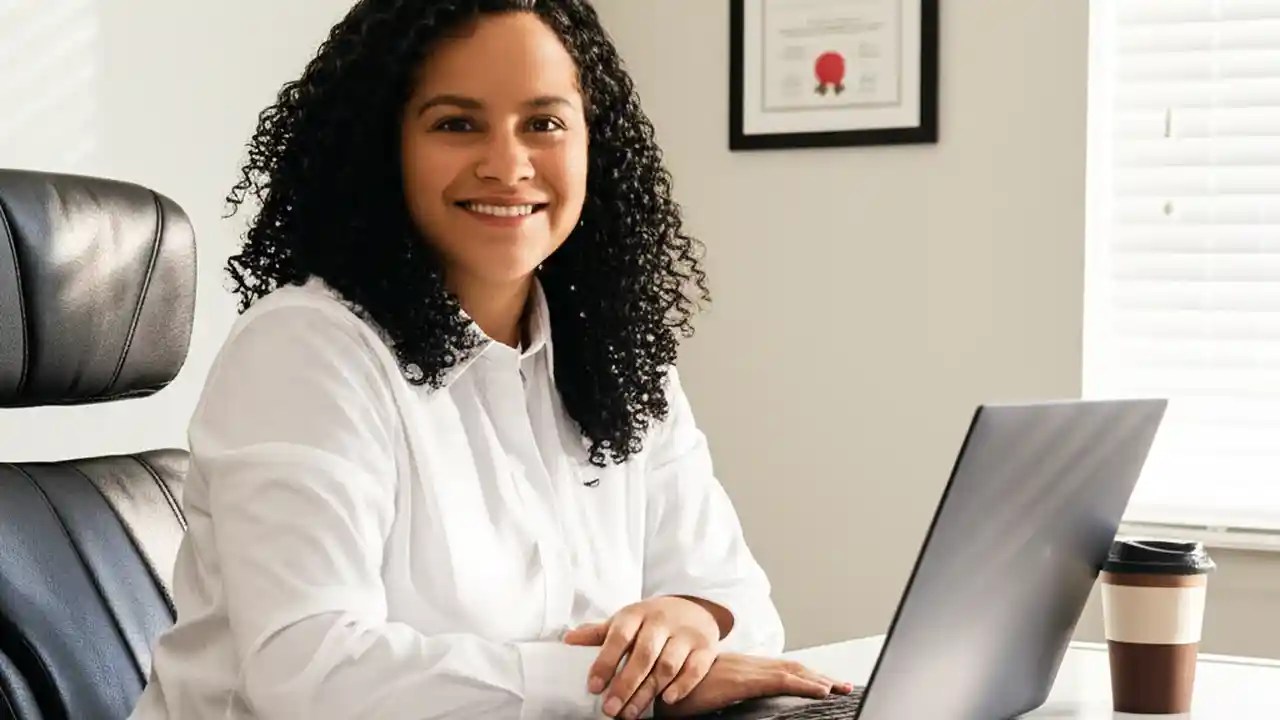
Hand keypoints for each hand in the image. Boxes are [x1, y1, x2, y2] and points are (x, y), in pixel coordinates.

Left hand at [563, 596, 723, 718]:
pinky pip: (695, 668)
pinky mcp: (705, 647)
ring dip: (648, 692)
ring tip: (631, 713)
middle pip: (643, 655)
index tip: (593, 687)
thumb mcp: (626, 620)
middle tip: (610, 709)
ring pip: (667, 666)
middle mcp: (661, 622)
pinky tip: (667, 700)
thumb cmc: (651, 621)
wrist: (693, 608)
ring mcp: (685, 634)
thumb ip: (599, 633)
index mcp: (637, 614)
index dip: (605, 662)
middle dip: (625, 685)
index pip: (618, 637)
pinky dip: (682, 685)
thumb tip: (568, 639)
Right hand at [654, 653, 855, 717]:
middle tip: (843, 686)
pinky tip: (820, 691)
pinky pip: (780, 680)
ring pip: (791, 671)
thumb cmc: (677, 691)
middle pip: (791, 667)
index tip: (824, 683)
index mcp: (741, 668)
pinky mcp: (743, 680)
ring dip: (817, 679)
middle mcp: (747, 665)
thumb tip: (735, 705)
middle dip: (818, 676)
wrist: (658, 684)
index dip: (803, 676)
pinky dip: (803, 683)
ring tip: (838, 688)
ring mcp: (746, 670)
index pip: (779, 669)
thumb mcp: (710, 694)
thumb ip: (727, 696)